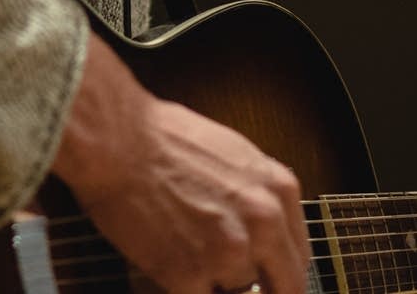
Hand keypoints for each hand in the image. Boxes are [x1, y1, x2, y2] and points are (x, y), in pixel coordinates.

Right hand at [50, 35, 309, 293]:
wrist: (118, 139)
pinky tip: (168, 262)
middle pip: (286, 287)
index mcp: (278, 190)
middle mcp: (263, 222)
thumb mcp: (233, 155)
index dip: (280, 272)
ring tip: (185, 252)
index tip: (268, 280)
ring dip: (213, 281)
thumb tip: (261, 230)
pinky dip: (184, 287)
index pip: (299, 256)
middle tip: (230, 282)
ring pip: (235, 291)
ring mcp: (229, 252)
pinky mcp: (190, 274)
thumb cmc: (161, 138)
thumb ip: (256, 197)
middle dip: (263, 290)